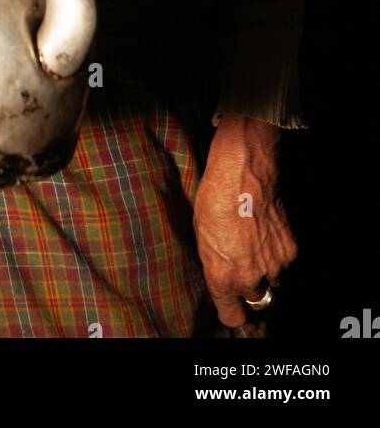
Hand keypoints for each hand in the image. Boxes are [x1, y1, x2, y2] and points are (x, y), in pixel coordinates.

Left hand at [193, 114, 297, 328]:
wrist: (243, 174)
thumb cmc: (214, 200)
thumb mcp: (202, 238)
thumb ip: (215, 267)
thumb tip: (223, 279)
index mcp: (223, 278)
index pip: (233, 317)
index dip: (234, 315)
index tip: (236, 312)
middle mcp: (250, 278)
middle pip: (256, 302)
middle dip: (251, 293)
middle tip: (247, 274)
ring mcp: (274, 266)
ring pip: (274, 283)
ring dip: (267, 274)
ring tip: (255, 248)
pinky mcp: (290, 251)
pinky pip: (285, 264)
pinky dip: (278, 255)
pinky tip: (266, 235)